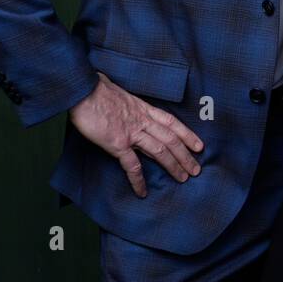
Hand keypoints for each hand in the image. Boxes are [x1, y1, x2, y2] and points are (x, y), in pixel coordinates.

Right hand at [69, 72, 203, 197]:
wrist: (83, 91)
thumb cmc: (97, 89)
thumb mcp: (121, 94)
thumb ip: (128, 105)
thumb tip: (126, 106)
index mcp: (144, 109)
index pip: (172, 123)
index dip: (188, 135)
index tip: (199, 146)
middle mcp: (142, 121)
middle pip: (171, 140)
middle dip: (185, 156)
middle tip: (196, 170)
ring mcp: (131, 133)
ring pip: (160, 151)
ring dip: (173, 166)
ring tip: (182, 178)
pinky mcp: (117, 144)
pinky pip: (132, 165)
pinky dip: (138, 180)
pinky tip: (142, 191)